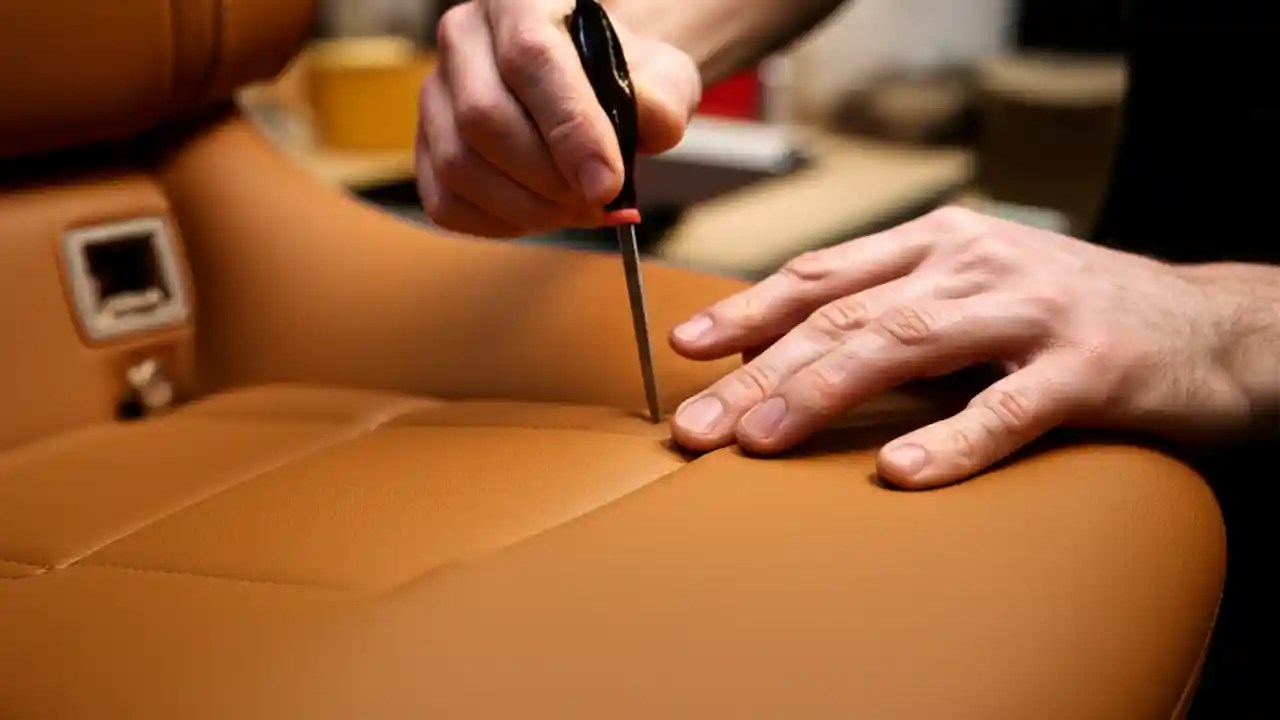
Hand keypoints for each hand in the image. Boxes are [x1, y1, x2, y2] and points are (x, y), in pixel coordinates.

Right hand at [417, 0, 700, 236]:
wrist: (587, 88)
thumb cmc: (619, 78)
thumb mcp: (660, 76)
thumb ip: (662, 99)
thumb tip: (650, 127)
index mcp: (518, 0)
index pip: (530, 59)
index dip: (569, 129)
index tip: (606, 183)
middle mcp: (464, 37)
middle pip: (483, 118)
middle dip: (548, 178)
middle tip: (597, 200)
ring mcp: (435, 94)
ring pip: (459, 165)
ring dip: (527, 207)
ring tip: (576, 209)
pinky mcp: (425, 148)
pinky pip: (447, 202)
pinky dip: (501, 224)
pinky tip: (543, 215)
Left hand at [668, 207, 1250, 488]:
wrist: (1208, 322)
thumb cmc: (1066, 313)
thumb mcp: (970, 292)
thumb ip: (892, 312)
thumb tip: (788, 360)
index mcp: (938, 243)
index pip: (823, 274)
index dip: (749, 310)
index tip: (687, 349)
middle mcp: (974, 264)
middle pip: (844, 315)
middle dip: (761, 371)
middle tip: (700, 426)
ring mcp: (1031, 311)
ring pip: (907, 346)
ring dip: (823, 394)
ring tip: (762, 440)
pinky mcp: (1088, 367)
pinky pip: (1007, 408)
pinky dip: (949, 441)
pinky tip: (898, 472)